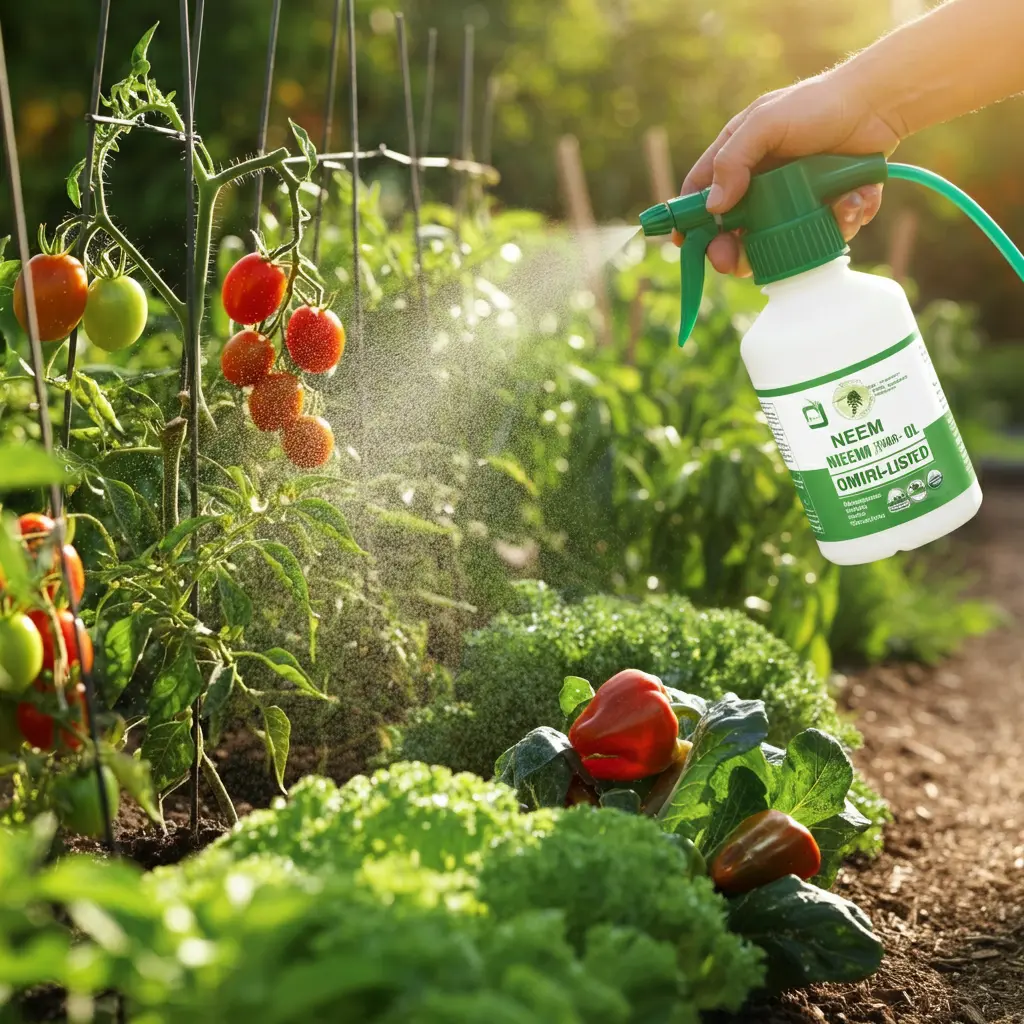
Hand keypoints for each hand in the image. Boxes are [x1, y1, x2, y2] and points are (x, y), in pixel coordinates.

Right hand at [674, 70, 900, 275]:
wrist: (878, 102)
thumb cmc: (818, 104)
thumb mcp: (767, 122)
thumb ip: (734, 159)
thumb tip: (713, 206)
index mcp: (739, 157)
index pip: (702, 192)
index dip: (690, 219)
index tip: (685, 243)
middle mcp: (761, 183)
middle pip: (733, 229)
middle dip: (733, 251)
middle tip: (735, 263)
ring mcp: (792, 200)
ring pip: (777, 240)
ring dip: (796, 240)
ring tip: (829, 215)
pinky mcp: (824, 209)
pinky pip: (822, 234)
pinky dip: (839, 224)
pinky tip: (852, 202)